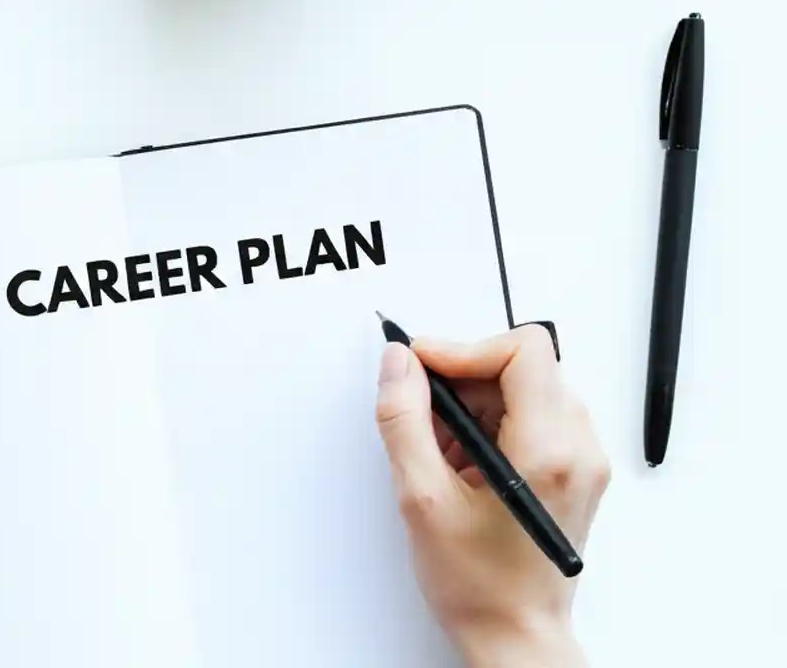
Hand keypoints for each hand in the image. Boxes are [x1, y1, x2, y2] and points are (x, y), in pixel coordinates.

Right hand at [374, 326, 610, 667]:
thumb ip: (405, 421)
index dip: (464, 349)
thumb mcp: (422, 498)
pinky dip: (493, 425)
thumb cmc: (479, 586)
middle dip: (464, 381)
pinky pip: (535, 417)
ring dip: (476, 405)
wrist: (515, 634)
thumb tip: (399, 366)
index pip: (522, 351)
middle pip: (523, 368)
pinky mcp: (575, 470)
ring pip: (527, 390)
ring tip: (441, 451)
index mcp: (549, 451)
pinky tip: (462, 463)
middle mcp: (579, 449)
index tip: (422, 365)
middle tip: (423, 415)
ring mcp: (583, 460)